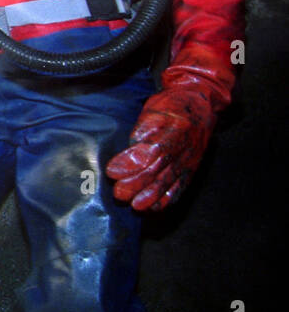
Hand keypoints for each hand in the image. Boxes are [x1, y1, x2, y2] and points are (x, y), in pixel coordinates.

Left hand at [105, 87, 216, 210]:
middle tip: (119, 193)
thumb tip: (132, 148)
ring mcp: (189, 161)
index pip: (151, 152)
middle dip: (137, 185)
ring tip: (135, 206)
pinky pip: (181, 187)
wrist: (200, 104)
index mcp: (173, 132)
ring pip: (169, 183)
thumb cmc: (171, 107)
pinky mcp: (191, 169)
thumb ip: (143, 132)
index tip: (112, 171)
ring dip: (151, 197)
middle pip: (159, 171)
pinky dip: (167, 199)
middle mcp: (183, 150)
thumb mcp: (153, 113)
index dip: (131, 164)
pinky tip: (154, 207)